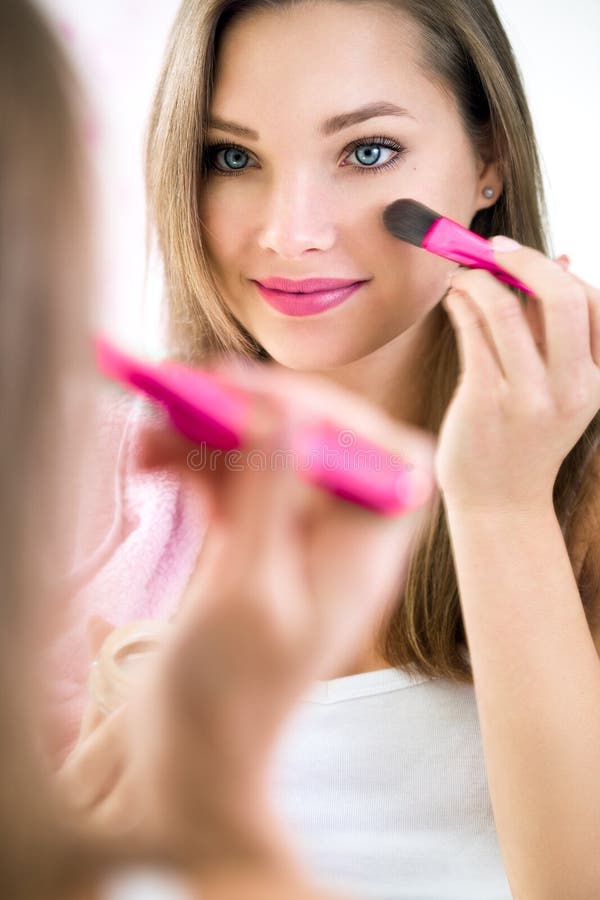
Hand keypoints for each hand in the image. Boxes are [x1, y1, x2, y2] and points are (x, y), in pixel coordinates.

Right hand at [129, 362, 435, 861]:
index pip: (391, 457)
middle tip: (197, 392)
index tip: (275, 401)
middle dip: (258, 413)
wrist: (191, 757)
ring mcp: (289, 541)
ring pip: (265, 459)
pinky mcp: (247, 546)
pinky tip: (151, 463)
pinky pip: (228, 484)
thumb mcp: (247, 590)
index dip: (345, 417)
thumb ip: (270, 497)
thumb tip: (291, 415)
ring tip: (149, 437)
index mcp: (363, 555)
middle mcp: (335, 541)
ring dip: (208, 438)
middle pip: (319, 446)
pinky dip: (192, 467)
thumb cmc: (226, 695)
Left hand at [436, 240, 599, 510]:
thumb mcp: (558, 389)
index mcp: (598, 379)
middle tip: (491, 250)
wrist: (500, 503)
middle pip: (561, 297)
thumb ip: (555, 332)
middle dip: (523, 261)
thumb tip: (558, 259)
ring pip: (507, 309)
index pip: (592, 302)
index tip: (518, 257)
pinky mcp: (486, 402)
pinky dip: (460, 304)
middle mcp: (571, 387)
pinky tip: (452, 300)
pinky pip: (473, 332)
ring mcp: (529, 397)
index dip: (553, 268)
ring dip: (478, 279)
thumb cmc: (524, 439)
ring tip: (460, 276)